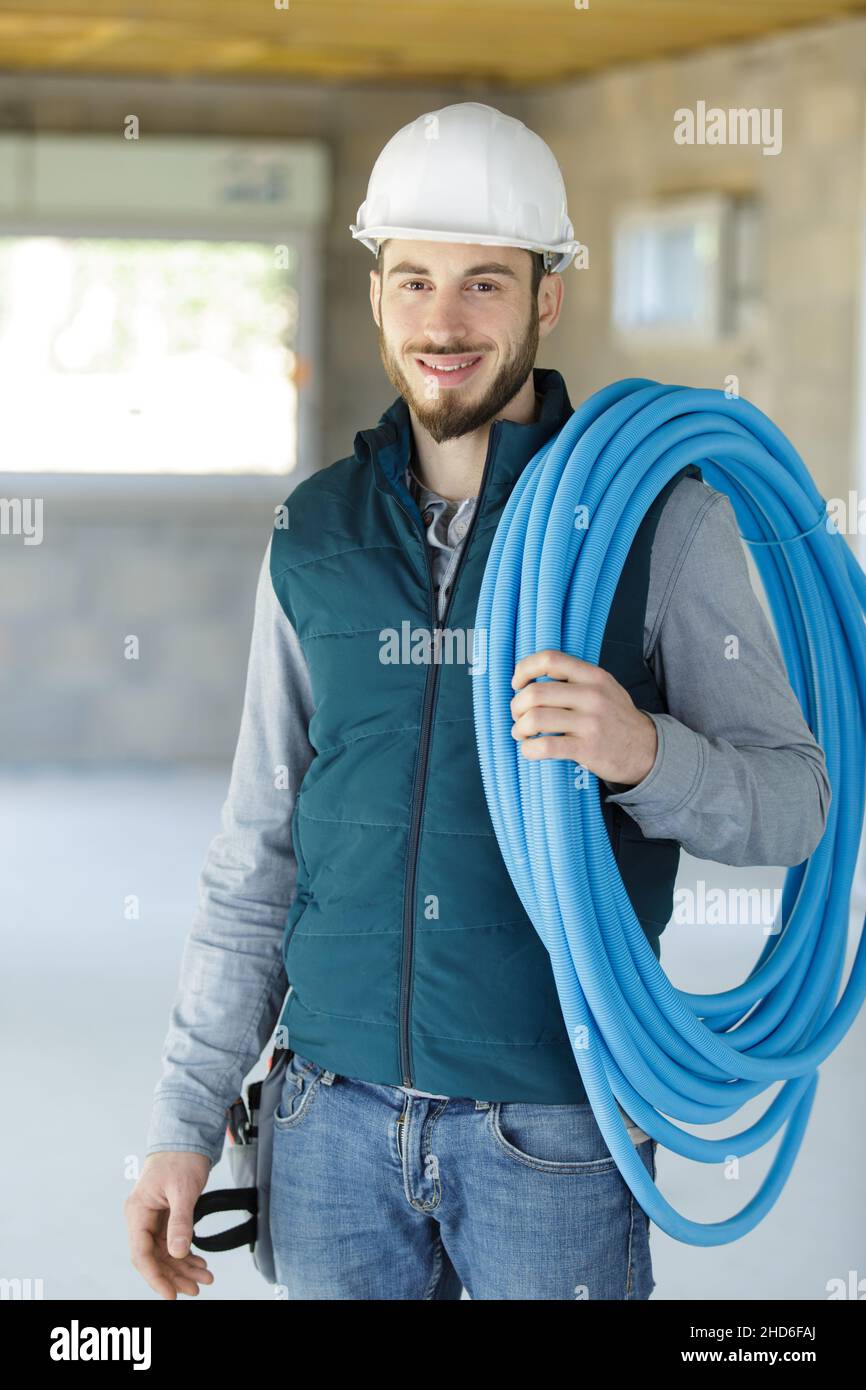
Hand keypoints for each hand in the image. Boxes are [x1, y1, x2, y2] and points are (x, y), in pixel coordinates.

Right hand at [125, 1152, 214, 1299]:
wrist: (186, 1138)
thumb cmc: (181, 1158)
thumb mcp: (184, 1190)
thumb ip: (181, 1221)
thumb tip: (178, 1252)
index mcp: (138, 1212)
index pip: (142, 1254)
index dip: (155, 1277)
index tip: (171, 1294)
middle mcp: (141, 1218)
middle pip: (154, 1258)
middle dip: (174, 1276)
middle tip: (195, 1289)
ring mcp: (152, 1219)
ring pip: (164, 1253)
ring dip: (182, 1268)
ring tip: (204, 1278)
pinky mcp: (164, 1218)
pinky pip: (172, 1243)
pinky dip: (186, 1254)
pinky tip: (199, 1263)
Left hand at [510, 649, 657, 787]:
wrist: (646, 749)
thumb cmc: (615, 717)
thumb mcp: (604, 687)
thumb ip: (574, 678)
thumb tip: (530, 679)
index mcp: (593, 675)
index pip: (550, 659)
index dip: (524, 669)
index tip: (517, 684)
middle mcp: (592, 695)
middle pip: (535, 692)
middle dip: (516, 706)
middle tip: (518, 716)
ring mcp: (590, 722)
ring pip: (535, 719)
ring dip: (519, 728)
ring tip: (521, 734)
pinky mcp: (587, 748)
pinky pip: (545, 746)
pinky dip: (529, 749)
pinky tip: (530, 750)